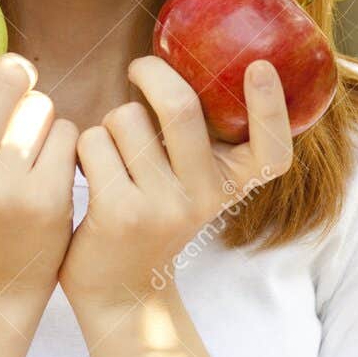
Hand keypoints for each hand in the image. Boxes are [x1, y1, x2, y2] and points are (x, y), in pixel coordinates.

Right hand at [0, 24, 79, 304]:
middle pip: (3, 84)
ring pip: (42, 106)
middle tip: (15, 84)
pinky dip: (65, 141)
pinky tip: (52, 169)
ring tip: (28, 149)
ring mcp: (3, 192)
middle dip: (15, 76)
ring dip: (42, 116)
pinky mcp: (46, 200)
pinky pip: (68, 134)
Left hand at [59, 55, 292, 313]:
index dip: (270, 107)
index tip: (258, 66)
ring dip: (110, 124)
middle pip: (180, 108)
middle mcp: (206, 197)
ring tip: (113, 154)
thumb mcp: (191, 185)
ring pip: (126, 118)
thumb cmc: (153, 217)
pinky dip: (86, 147)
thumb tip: (176, 67)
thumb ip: (197, 141)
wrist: (120, 290)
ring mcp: (164, 206)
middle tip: (138, 68)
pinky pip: (94, 142)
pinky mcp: (121, 212)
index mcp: (232, 185)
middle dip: (151, 73)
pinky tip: (91, 173)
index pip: (271, 151)